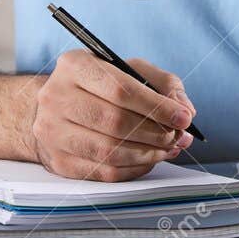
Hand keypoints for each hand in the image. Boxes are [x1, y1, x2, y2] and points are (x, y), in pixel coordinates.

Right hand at [30, 51, 197, 180]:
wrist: (55, 108)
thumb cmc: (99, 86)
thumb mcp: (129, 70)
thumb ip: (162, 83)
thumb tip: (185, 109)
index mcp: (74, 66)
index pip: (120, 89)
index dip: (157, 106)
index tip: (184, 117)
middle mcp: (56, 97)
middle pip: (115, 122)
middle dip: (156, 132)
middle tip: (179, 136)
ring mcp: (52, 132)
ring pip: (110, 151)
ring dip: (148, 153)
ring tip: (169, 148)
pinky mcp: (58, 161)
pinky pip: (104, 172)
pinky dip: (135, 169)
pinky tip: (149, 159)